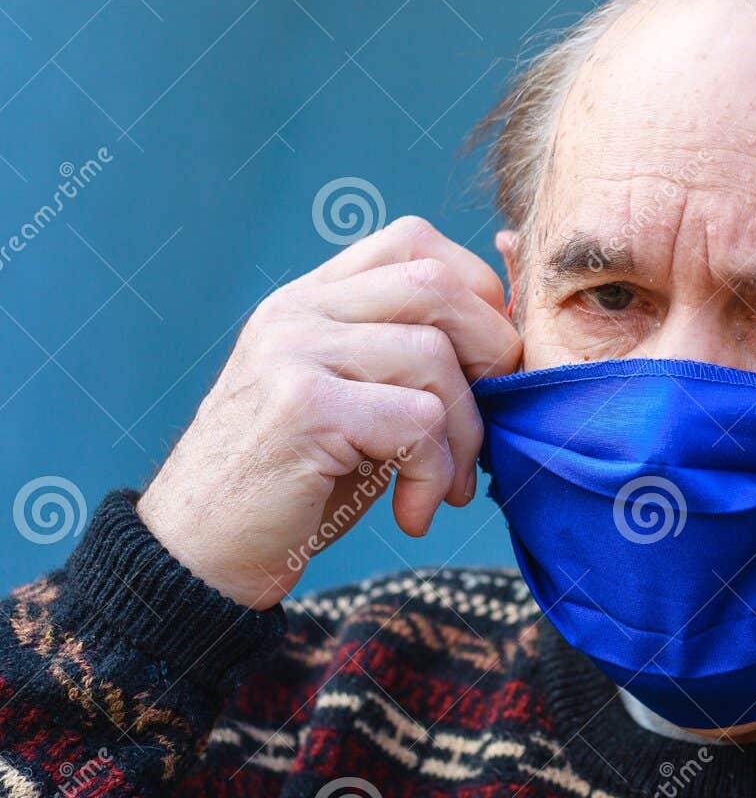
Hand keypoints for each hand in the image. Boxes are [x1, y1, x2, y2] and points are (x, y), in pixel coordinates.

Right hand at [138, 217, 521, 608]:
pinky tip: (414, 511)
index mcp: (310, 298)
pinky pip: (418, 420)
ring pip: (434, 358)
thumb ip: (410, 359)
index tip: (487, 365)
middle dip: (490, 354)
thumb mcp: (359, 403)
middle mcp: (297, 311)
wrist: (201, 556)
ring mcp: (293, 352)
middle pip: (436, 284)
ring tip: (445, 486)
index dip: (476, 292)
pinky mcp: (302, 407)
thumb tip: (512, 335)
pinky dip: (436, 474)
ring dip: (464, 435)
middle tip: (488, 423)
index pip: (414, 241)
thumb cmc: (298, 485)